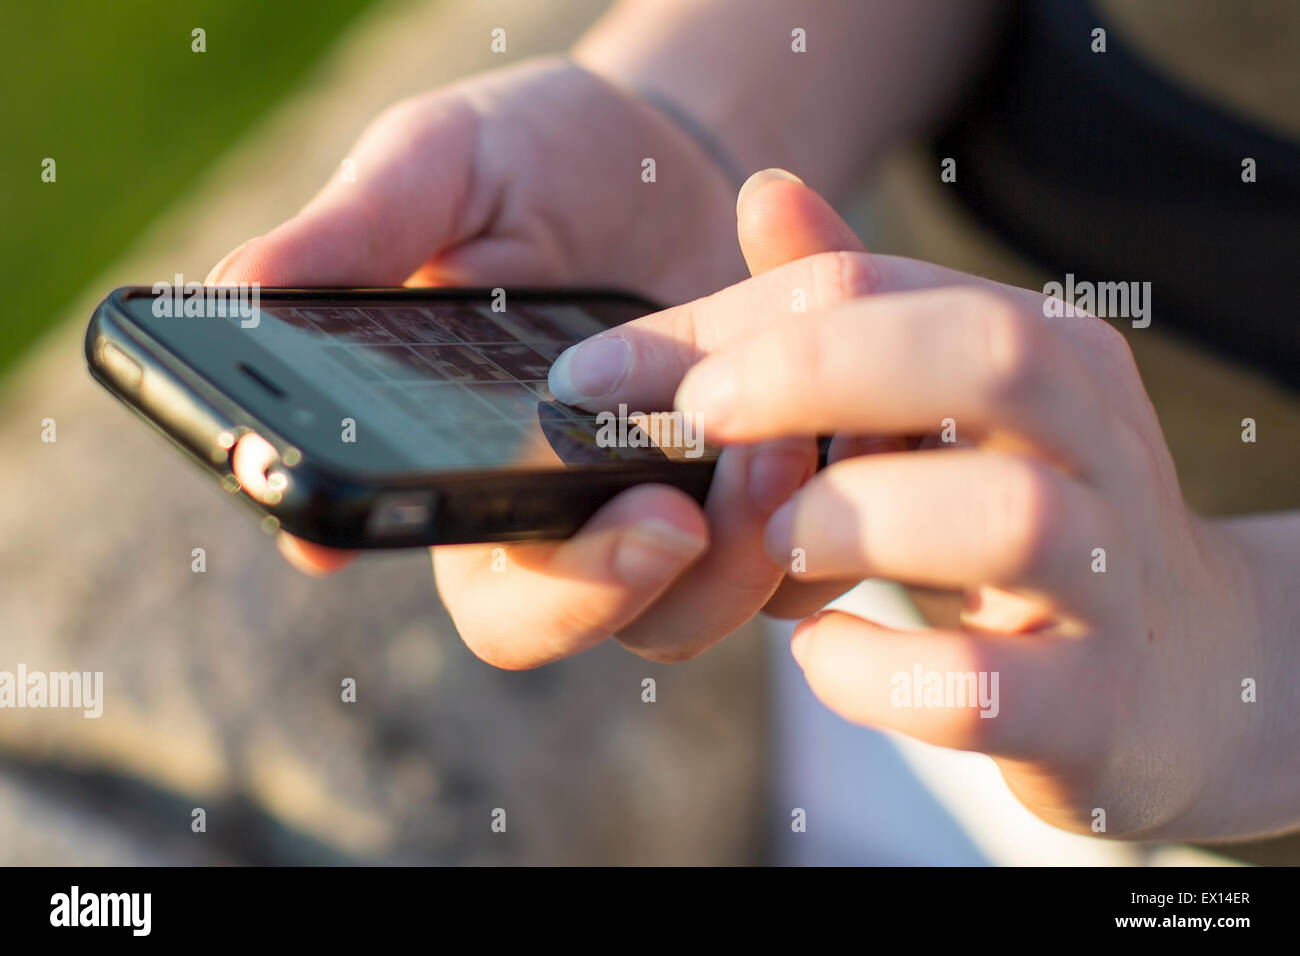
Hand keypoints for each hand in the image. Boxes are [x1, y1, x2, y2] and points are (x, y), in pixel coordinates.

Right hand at [215, 62, 859, 665]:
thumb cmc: (529, 166)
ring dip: (764, 536)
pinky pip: (822, 533)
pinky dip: (845, 471)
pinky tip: (839, 382)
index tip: (603, 526)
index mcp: (477, 480)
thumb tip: (241, 290)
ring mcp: (686, 513)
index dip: (547, 595)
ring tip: (783, 427)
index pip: (500, 598)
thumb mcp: (440, 169)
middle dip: (664, 578)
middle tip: (694, 495)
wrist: (663, 150)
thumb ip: (360, 231)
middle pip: (622, 625)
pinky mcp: (773, 487)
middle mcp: (580, 525)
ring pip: (733, 601)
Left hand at [568, 172, 1285, 841]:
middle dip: (816, 373)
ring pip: (1002, 518)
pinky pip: (983, 689)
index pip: (876, 288)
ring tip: (783, 541)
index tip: (598, 380)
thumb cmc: (1022, 514)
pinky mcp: (1092, 706)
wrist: (1183, 674)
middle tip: (697, 424)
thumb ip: (857, 309)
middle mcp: (1093, 443)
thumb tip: (763, 191)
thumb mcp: (953, 400)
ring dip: (855, 520)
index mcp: (1042, 349)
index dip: (726, 322)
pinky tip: (819, 656)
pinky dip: (877, 672)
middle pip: (984, 355)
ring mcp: (1106, 577)